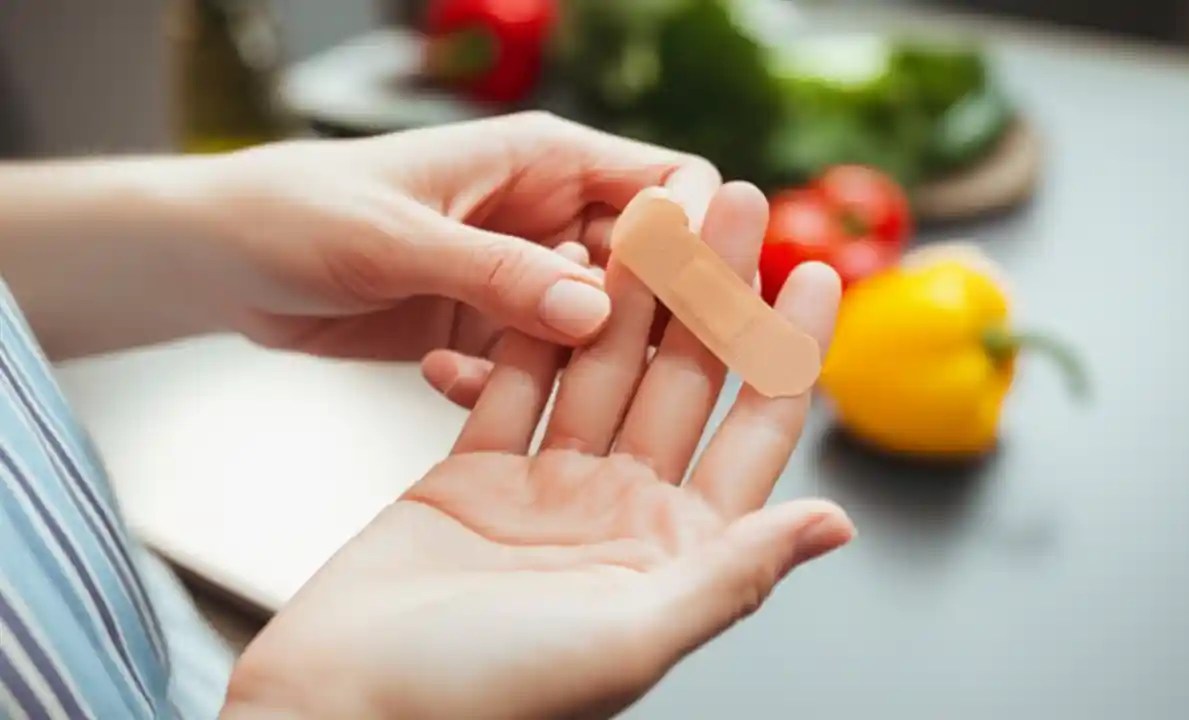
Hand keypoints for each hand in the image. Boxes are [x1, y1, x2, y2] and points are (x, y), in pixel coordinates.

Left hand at [193, 111, 718, 360]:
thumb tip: (594, 311)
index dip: (694, 236)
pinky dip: (507, 385)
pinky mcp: (493, 330)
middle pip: (652, 266)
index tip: (686, 297)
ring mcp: (525, 277)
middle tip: (623, 372)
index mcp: (544, 160)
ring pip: (603, 328)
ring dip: (572, 365)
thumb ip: (495, 272)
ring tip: (499, 374)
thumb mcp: (396, 237)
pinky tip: (441, 377)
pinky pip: (540, 366)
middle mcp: (550, 217)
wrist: (226, 260)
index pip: (669, 183)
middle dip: (649, 320)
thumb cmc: (298, 211)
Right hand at [220, 184, 853, 719]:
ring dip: (628, 291)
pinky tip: (559, 264)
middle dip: (713, 292)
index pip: (754, 437)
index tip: (815, 272)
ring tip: (655, 210)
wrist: (343, 708)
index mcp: (673, 555)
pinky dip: (535, 327)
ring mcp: (547, 492)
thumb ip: (733, 574)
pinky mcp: (474, 477)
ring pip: (599, 369)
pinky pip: (514, 385)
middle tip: (738, 203)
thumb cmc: (487, 700)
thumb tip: (836, 522)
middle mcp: (620, 516)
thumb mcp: (629, 636)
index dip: (788, 352)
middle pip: (681, 383)